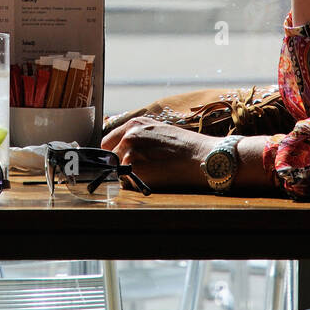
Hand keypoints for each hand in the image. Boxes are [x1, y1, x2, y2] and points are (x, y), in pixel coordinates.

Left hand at [101, 118, 218, 190]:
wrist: (201, 156)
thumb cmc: (186, 146)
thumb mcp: (159, 130)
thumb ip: (138, 136)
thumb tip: (123, 149)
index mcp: (134, 124)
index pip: (107, 142)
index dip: (112, 154)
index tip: (117, 162)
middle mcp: (128, 136)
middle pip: (110, 158)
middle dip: (120, 166)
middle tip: (141, 171)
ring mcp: (130, 151)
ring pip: (119, 171)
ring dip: (130, 176)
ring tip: (154, 173)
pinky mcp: (134, 169)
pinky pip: (127, 183)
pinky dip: (137, 184)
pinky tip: (156, 178)